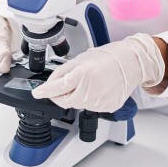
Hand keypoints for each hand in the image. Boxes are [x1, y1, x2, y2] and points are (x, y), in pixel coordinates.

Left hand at [31, 33, 164, 112]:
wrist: (130, 63)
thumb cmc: (107, 58)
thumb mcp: (80, 59)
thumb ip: (62, 72)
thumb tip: (50, 83)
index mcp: (83, 75)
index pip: (57, 88)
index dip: (44, 91)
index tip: (37, 93)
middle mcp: (91, 91)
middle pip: (65, 101)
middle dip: (60, 95)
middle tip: (66, 84)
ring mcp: (100, 102)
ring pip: (77, 105)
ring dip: (75, 97)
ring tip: (87, 82)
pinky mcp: (107, 108)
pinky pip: (90, 107)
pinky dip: (88, 100)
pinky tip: (95, 89)